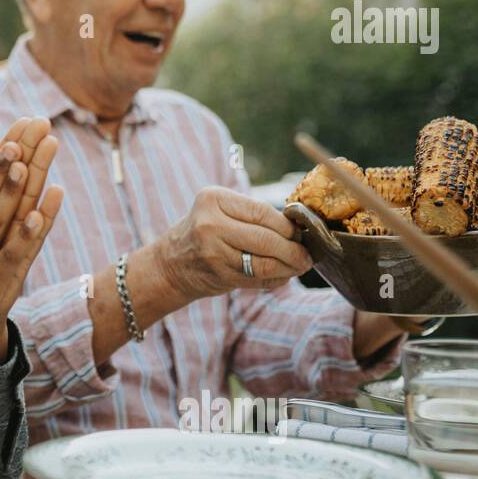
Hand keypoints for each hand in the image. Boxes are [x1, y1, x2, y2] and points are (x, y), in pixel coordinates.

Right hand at [148, 186, 312, 304]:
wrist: (170, 264)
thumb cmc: (203, 233)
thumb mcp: (219, 211)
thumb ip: (253, 215)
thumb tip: (299, 227)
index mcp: (213, 199)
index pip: (263, 212)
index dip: (288, 226)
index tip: (301, 233)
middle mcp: (210, 224)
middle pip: (266, 239)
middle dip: (293, 249)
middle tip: (307, 255)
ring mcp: (213, 252)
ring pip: (265, 263)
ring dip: (289, 267)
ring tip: (300, 266)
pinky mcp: (218, 275)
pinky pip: (258, 279)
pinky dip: (276, 279)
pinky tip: (283, 275)